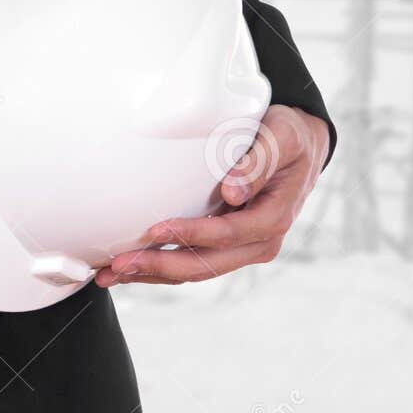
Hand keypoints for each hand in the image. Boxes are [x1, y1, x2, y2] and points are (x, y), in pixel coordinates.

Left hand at [95, 105, 329, 285]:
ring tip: (112, 273)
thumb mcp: (282, 138)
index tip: (156, 230)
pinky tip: (131, 267)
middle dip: (160, 266)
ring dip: (153, 274)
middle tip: (119, 263)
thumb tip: (232, 192)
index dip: (191, 235)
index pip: (228, 234)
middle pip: (206, 264)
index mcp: (274, 217)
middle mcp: (260, 241)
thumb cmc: (289, 138)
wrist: (300, 150)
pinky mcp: (227, 247)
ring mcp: (243, 248)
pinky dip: (161, 267)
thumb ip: (258, 162)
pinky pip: (193, 263)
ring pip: (195, 271)